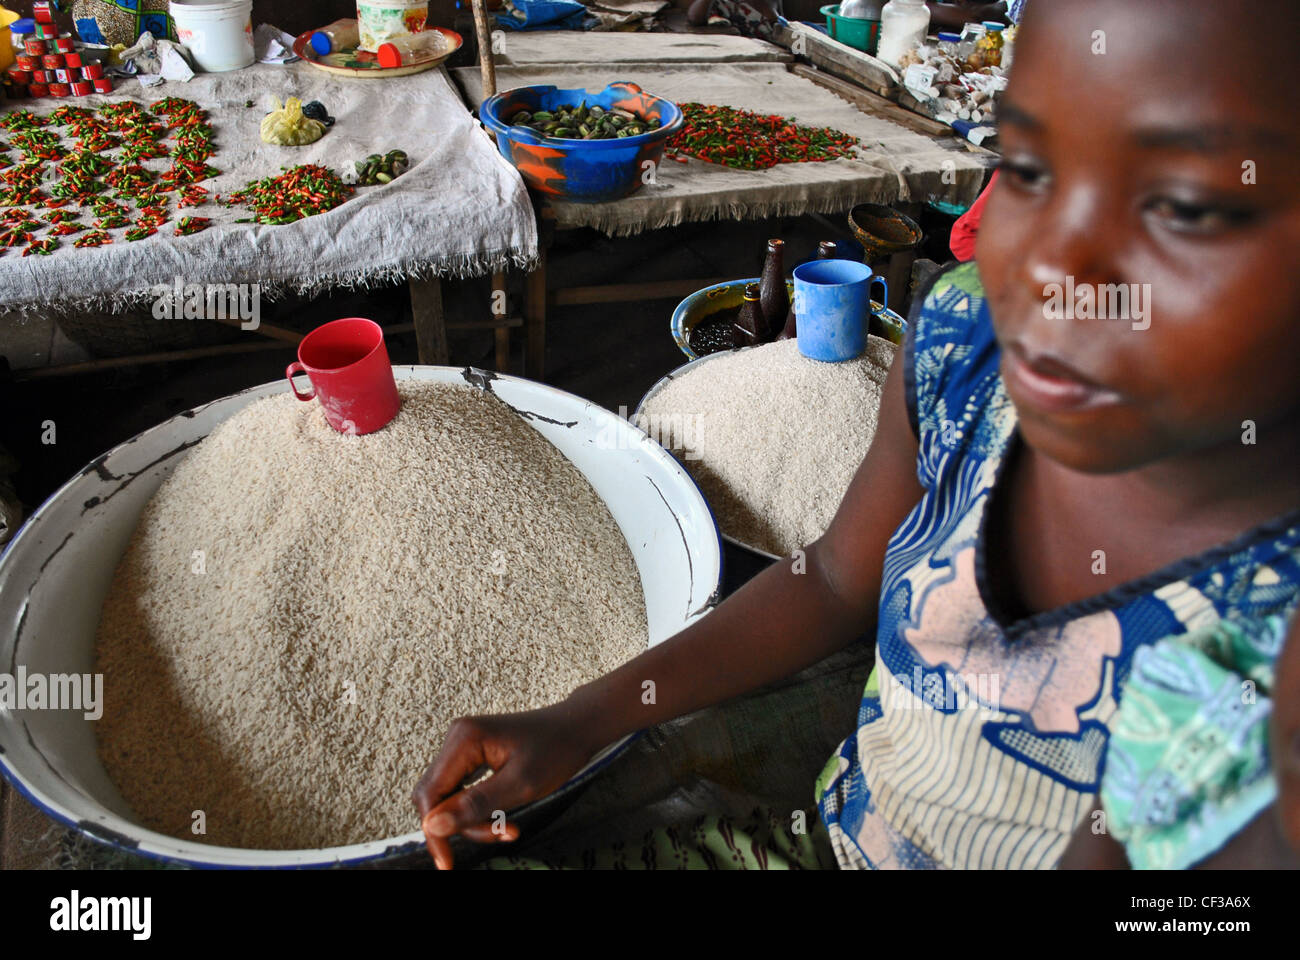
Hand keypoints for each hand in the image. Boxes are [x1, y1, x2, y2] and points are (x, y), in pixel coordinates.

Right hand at [410, 705, 599, 868]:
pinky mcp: (473, 753)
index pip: (430, 793)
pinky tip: (503, 817)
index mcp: (464, 739)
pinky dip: (480, 809)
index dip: (434, 831)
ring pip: (450, 796)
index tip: (447, 862)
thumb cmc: (556, 750)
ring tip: (508, 828)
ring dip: (474, 819)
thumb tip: (432, 826)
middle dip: (462, 824)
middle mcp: (458, 738)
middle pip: (437, 796)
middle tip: (498, 835)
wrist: (578, 727)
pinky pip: (463, 789)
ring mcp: (464, 745)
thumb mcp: (520, 785)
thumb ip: (475, 806)